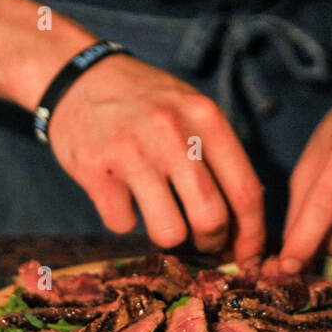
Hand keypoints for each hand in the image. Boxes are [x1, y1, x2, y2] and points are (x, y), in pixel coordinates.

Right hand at [47, 54, 264, 263]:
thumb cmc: (146, 102)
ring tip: (160, 213)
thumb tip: (244, 224)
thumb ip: (217, 156)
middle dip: (212, 241)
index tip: (247, 255)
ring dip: (168, 235)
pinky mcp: (95, 170)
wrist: (80, 76)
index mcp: (205, 117)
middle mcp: (172, 133)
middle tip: (204, 240)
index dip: (251, 234)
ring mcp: (131, 152)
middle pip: (211, 218)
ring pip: (169, 233)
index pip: (245, 190)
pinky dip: (124, 218)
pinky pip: (122, 225)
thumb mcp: (191, 109)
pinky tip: (120, 193)